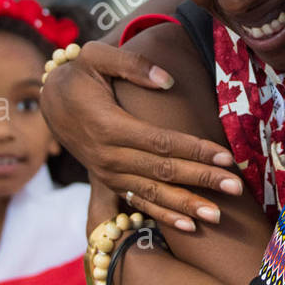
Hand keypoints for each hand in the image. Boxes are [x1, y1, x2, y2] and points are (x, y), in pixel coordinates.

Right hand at [40, 40, 240, 230]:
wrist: (49, 101)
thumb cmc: (79, 76)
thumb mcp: (96, 57)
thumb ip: (132, 65)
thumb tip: (167, 80)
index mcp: (110, 126)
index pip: (162, 142)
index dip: (195, 150)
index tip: (226, 157)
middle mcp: (109, 156)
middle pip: (163, 171)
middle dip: (201, 180)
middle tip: (235, 186)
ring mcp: (108, 173)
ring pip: (153, 193)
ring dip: (187, 205)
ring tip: (217, 216)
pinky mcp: (108, 181)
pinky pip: (138, 203)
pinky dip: (163, 215)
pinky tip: (188, 227)